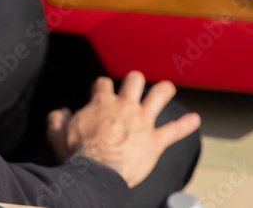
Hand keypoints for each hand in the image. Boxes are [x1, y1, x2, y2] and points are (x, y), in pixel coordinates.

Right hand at [46, 72, 200, 187]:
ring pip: (159, 95)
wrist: (97, 172)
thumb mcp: (57, 134)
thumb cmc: (78, 154)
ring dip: (165, 90)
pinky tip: (195, 120)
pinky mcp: (155, 140)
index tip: (102, 91)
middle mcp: (124, 106)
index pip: (103, 83)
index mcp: (101, 103)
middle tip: (135, 84)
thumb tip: (60, 113)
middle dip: (135, 80)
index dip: (103, 86)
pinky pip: (175, 130)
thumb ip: (57, 120)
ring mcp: (142, 121)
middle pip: (134, 80)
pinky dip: (186, 125)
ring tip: (168, 88)